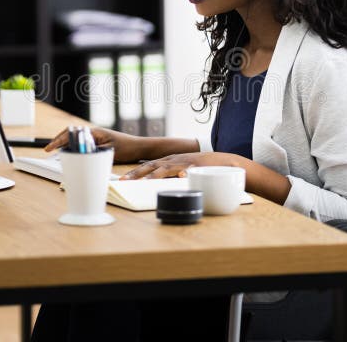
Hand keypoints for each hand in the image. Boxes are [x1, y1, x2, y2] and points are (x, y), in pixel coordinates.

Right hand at [43, 127, 143, 162]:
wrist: (138, 147)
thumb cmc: (126, 147)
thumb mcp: (107, 151)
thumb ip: (91, 153)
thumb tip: (77, 155)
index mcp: (94, 132)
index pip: (71, 134)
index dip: (59, 141)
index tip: (50, 148)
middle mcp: (93, 133)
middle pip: (71, 134)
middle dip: (59, 141)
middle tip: (49, 149)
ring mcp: (96, 137)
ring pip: (76, 139)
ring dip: (66, 144)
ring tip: (56, 151)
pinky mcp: (99, 142)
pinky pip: (82, 143)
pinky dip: (74, 147)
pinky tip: (71, 153)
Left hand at [120, 152, 241, 179]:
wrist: (224, 161)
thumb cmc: (201, 167)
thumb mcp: (182, 169)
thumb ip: (170, 175)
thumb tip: (154, 187)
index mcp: (169, 161)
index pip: (148, 165)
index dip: (135, 172)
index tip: (122, 180)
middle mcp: (174, 160)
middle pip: (152, 165)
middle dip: (138, 173)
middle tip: (124, 181)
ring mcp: (186, 162)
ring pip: (168, 168)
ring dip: (156, 174)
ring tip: (146, 182)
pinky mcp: (199, 165)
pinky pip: (191, 170)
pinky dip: (185, 173)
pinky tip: (182, 177)